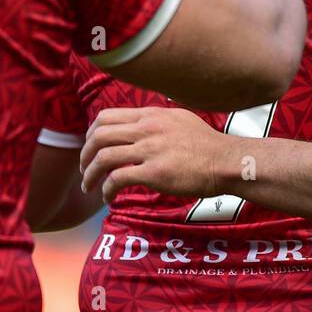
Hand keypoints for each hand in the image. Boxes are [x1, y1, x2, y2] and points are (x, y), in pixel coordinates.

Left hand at [81, 107, 233, 202]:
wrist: (226, 161)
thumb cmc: (207, 145)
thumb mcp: (180, 119)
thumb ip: (157, 120)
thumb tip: (141, 124)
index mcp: (150, 115)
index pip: (106, 117)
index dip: (91, 133)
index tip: (90, 148)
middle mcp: (147, 129)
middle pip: (99, 135)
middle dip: (85, 154)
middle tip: (84, 169)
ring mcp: (150, 150)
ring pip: (104, 157)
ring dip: (90, 174)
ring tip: (89, 187)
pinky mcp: (155, 173)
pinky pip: (118, 179)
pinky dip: (107, 189)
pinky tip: (108, 197)